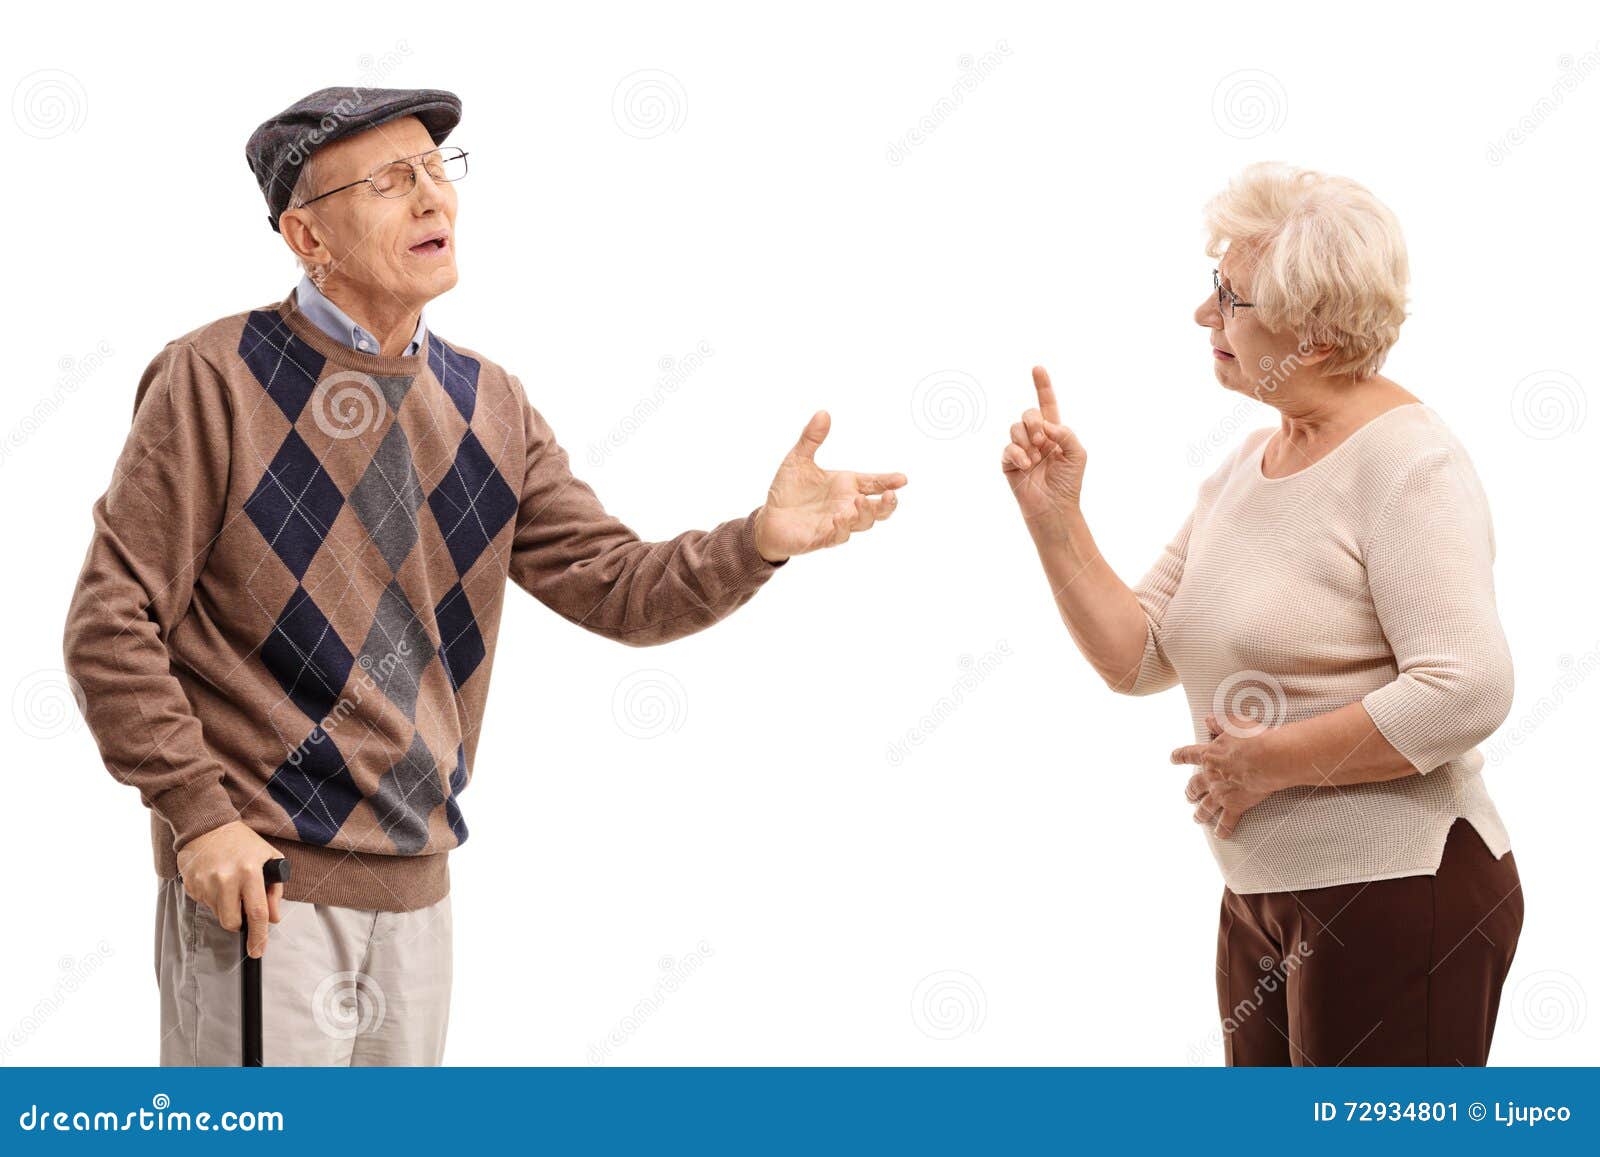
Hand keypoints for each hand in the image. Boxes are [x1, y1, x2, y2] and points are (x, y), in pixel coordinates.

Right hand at [174, 820, 284, 957]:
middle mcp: (226, 879)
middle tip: (242, 908)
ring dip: (225, 907)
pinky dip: (212, 898)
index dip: (259, 936)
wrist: (207, 826)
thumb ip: (275, 890)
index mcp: (249, 871)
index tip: (258, 951)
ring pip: (217, 914)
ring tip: (228, 884)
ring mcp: (206, 883)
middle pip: (231, 922)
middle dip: (238, 924)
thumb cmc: (243, 843)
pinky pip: (204, 904)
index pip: (257, 912)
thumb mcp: (269, 858)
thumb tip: (274, 918)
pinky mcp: (191, 885)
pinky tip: (215, 880)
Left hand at [753, 411, 906, 561]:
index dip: (888, 481)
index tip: (902, 479)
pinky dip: (842, 528)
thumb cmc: (787, 490)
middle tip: (891, 496)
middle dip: (888, 504)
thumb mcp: (797, 460)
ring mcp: (837, 523)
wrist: (769, 518)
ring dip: (865, 514)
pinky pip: (839, 536)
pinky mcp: (823, 538)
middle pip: (878, 509)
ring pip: (862, 523)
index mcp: (846, 485)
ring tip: (860, 502)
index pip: (873, 483)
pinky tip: (839, 517)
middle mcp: (846, 505)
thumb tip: (823, 413)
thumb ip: (811, 438)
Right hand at [1002, 366, 1087, 535]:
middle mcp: (1036, 437)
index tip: (1037, 368)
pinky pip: (1008, 447)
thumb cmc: (1069, 482)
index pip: (1047, 404)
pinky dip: (1019, 454)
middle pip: (1028, 412)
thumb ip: (1065, 432)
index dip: (1042, 386)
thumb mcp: (1077, 453)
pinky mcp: (1008, 462)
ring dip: (1027, 440)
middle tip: (1043, 440)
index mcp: (1054, 432)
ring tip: (1036, 458)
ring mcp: (1021, 449)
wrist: (1055, 507)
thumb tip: (1044, 425)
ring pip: (1015, 427)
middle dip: (1034, 421)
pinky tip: (1027, 465)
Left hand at [1170, 713, 1279, 838]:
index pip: (1189, 755)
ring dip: (1200, 812)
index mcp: (1210, 755)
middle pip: (1195, 785)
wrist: (1268, 759)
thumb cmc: (1253, 739)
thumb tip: (1209, 719)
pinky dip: (1223, 829)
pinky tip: (1220, 835)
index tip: (1172, 759)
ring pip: (1206, 806)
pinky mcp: (1235, 806)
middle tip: (1187, 796)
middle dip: (1190, 791)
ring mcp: (1221, 793)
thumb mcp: (1234, 724)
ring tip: (1196, 818)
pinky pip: (1227, 821)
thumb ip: (1220, 723)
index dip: (1180, 756)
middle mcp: (1211, 776)